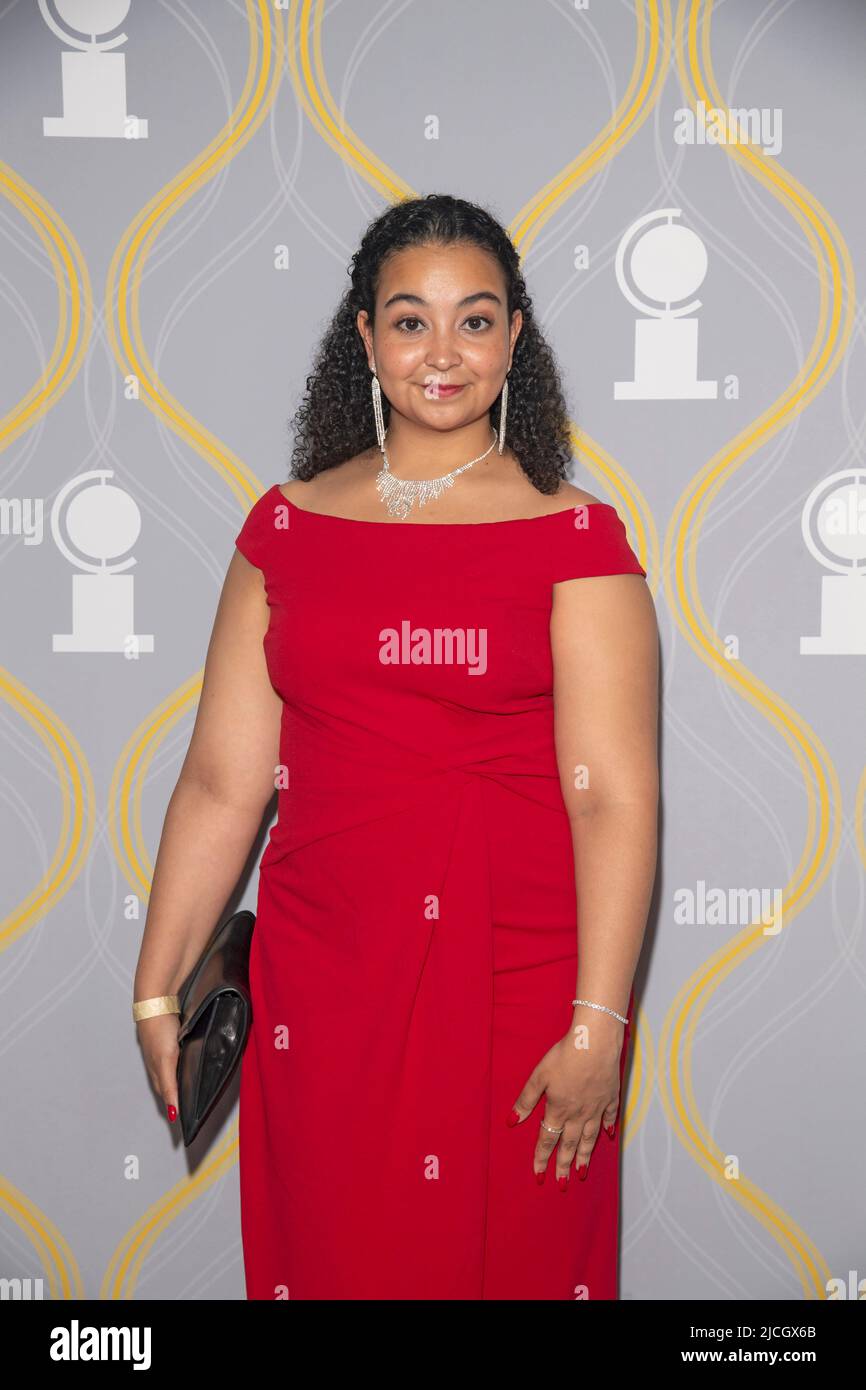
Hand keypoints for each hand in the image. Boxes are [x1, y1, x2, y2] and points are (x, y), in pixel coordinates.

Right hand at [136, 1013, 180, 1126]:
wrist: (155, 999)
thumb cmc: (158, 1029)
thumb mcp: (166, 1060)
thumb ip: (170, 1085)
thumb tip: (172, 1113)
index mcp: (157, 1069)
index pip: (167, 1094)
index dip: (174, 1106)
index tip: (182, 1120)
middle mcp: (158, 1060)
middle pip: (168, 1083)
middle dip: (176, 1095)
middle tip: (188, 1107)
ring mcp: (162, 1047)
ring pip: (171, 1068)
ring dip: (179, 1077)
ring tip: (189, 1087)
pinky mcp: (169, 1035)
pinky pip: (176, 1053)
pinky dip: (181, 1060)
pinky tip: (187, 1058)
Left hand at [507, 1011, 623, 1184]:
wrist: (594, 1043)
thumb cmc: (564, 1056)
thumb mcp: (539, 1076)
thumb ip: (526, 1100)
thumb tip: (512, 1122)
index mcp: (559, 1109)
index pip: (547, 1139)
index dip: (541, 1158)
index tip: (539, 1175)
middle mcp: (578, 1113)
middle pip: (569, 1144)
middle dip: (564, 1165)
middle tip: (562, 1183)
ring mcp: (596, 1107)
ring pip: (589, 1137)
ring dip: (584, 1156)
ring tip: (582, 1172)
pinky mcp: (610, 1097)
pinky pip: (609, 1118)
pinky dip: (607, 1128)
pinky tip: (607, 1137)